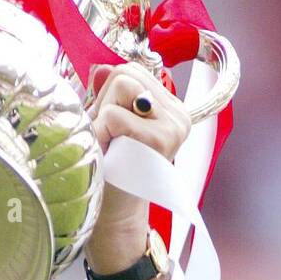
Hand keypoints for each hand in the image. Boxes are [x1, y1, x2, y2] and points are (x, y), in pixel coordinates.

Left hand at [85, 61, 190, 276]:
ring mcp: (174, 125)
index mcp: (170, 107)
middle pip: (126, 72)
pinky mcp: (162, 139)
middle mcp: (179, 113)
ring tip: (111, 145)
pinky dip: (103, 131)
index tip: (112, 130)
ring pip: (121, 85)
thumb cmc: (109, 170)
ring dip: (104, 116)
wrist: (112, 213)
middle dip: (106, 102)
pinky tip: (112, 153)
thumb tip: (101, 66)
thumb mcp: (106, 123)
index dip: (109, 96)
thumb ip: (107, 92)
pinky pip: (116, 113)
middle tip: (110, 139)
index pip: (131, 70)